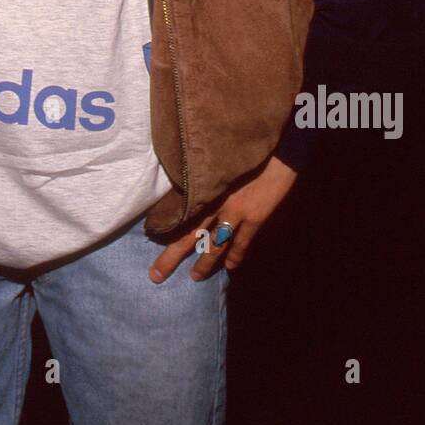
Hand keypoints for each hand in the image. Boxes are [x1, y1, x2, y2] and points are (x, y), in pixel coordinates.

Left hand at [148, 154, 297, 283]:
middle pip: (189, 235)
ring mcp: (235, 211)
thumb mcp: (217, 159)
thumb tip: (187, 183)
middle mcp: (214, 201)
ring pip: (215, 244)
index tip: (148, 237)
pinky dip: (235, 255)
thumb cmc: (242, 147)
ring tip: (195, 277)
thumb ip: (204, 175)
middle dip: (172, 257)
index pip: (178, 213)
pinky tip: (230, 268)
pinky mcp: (255, 216)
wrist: (276, 147)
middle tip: (156, 276)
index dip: (163, 229)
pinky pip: (242, 241)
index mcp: (202, 186)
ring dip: (205, 262)